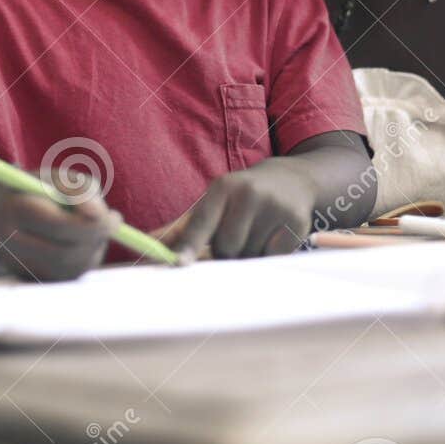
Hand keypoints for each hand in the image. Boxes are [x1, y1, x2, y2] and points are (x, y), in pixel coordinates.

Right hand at [0, 191, 118, 280]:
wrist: (7, 211)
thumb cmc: (40, 189)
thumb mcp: (58, 177)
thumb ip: (79, 189)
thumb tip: (100, 214)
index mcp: (14, 210)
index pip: (58, 226)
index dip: (92, 224)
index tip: (114, 216)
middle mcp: (12, 243)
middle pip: (64, 252)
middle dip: (96, 238)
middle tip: (115, 222)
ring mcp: (20, 265)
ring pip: (70, 266)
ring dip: (94, 247)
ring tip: (95, 226)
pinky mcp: (32, 278)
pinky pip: (69, 274)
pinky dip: (86, 257)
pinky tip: (83, 241)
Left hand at [158, 159, 316, 260]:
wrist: (291, 180)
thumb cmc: (240, 198)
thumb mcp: (212, 203)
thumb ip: (181, 227)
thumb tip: (147, 244)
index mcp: (223, 188)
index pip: (202, 222)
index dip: (189, 245)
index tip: (179, 264)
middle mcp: (248, 193)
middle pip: (226, 246)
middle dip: (227, 251)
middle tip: (237, 234)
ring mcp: (274, 206)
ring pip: (249, 254)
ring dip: (249, 254)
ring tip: (256, 233)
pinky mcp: (296, 221)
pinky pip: (273, 256)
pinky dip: (270, 253)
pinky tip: (274, 235)